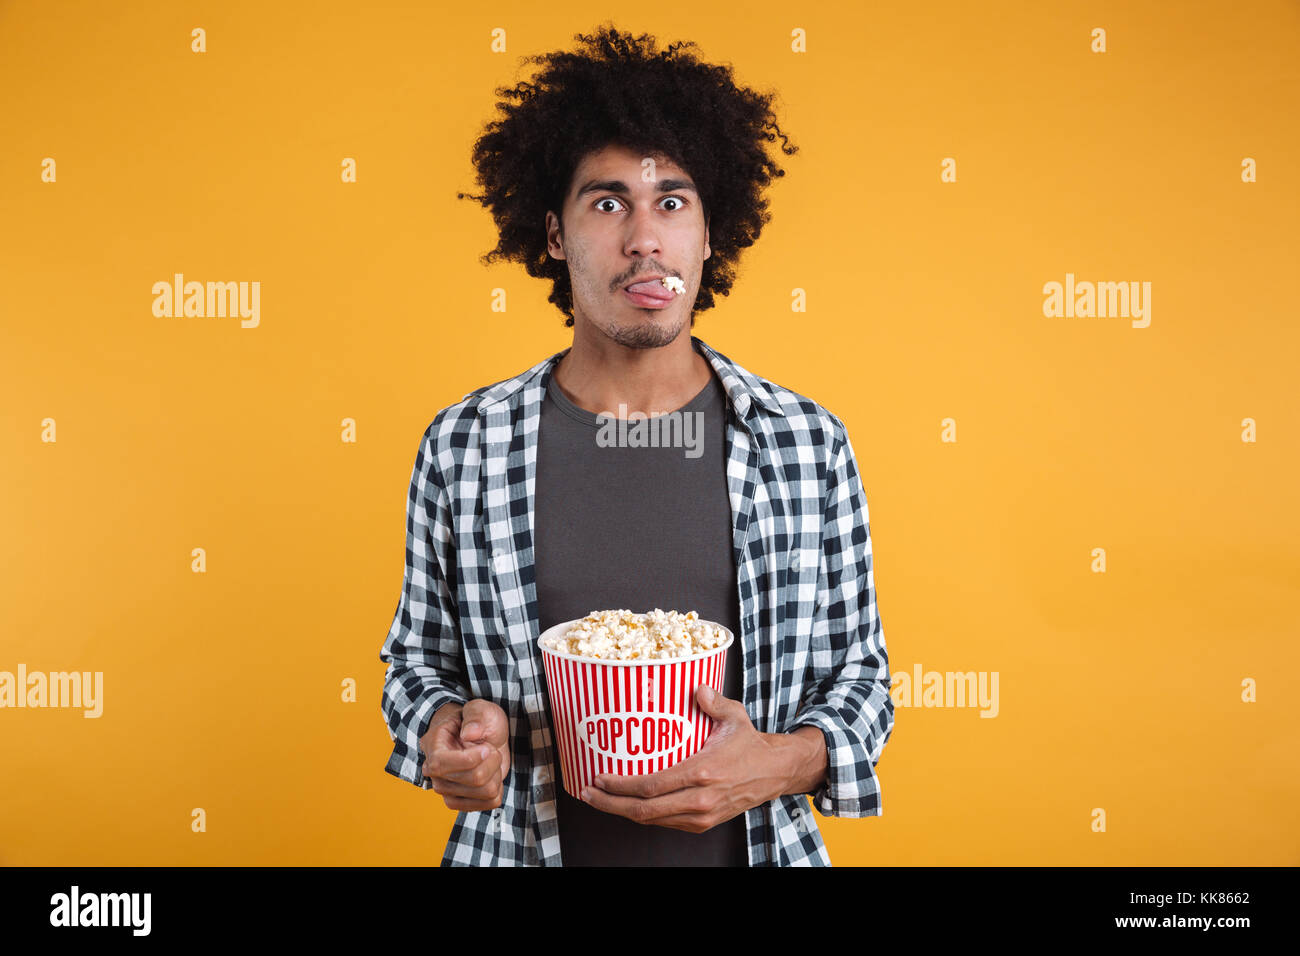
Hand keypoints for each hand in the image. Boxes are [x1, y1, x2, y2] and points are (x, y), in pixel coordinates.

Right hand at [420, 698, 510, 810]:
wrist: (480, 736)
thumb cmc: (477, 722)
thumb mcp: (479, 709)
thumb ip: (475, 717)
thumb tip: (469, 734)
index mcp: (433, 746)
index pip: (443, 764)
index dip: (470, 759)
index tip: (487, 747)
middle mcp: (435, 772)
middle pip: (474, 779)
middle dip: (492, 761)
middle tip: (490, 748)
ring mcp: (446, 790)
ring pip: (485, 791)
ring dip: (497, 773)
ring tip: (490, 760)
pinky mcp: (460, 802)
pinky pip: (489, 803)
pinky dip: (498, 787)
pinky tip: (491, 775)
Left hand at [581, 686, 794, 832]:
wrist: (772, 773)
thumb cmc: (749, 744)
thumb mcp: (734, 716)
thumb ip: (713, 701)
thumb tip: (695, 688)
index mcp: (702, 773)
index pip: (652, 786)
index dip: (621, 786)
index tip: (599, 778)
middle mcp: (699, 800)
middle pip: (645, 811)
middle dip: (611, 804)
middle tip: (588, 792)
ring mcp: (701, 816)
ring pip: (653, 821)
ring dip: (623, 812)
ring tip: (601, 799)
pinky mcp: (702, 823)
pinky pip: (665, 823)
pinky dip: (644, 816)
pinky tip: (628, 804)